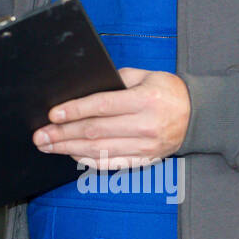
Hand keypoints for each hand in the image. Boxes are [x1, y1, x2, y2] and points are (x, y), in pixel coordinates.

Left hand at [33, 67, 189, 168]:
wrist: (197, 115)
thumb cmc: (167, 91)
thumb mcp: (145, 76)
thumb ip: (116, 81)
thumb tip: (83, 89)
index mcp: (145, 100)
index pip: (102, 106)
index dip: (75, 111)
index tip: (53, 114)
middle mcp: (145, 125)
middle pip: (96, 131)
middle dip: (63, 133)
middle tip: (41, 135)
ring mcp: (146, 146)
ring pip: (100, 150)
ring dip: (69, 149)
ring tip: (49, 146)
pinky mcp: (145, 159)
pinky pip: (112, 162)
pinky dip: (89, 160)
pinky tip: (71, 154)